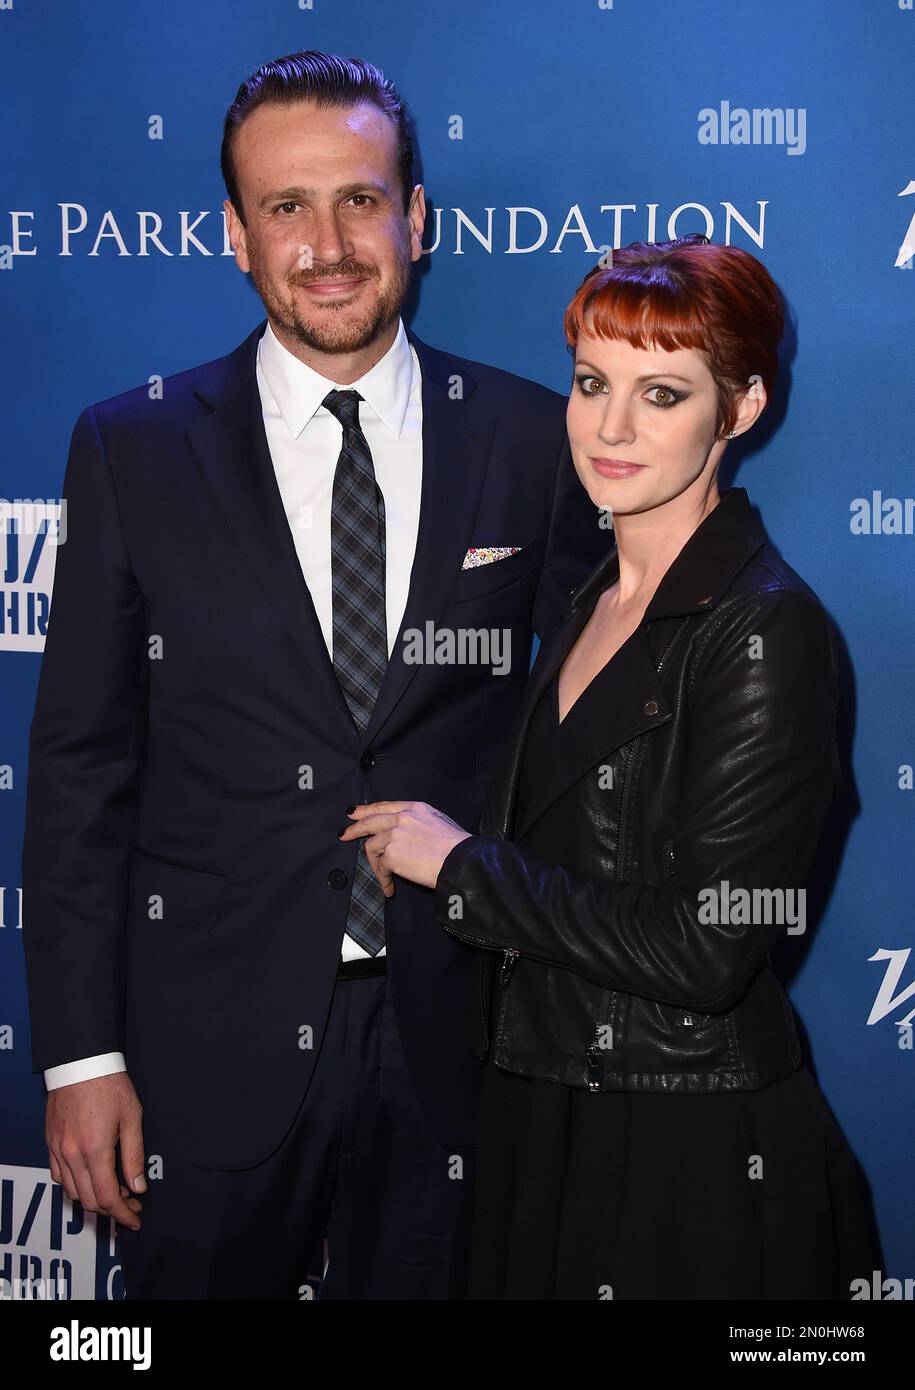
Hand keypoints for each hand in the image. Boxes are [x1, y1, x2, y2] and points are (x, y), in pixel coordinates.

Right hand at [46, 1072, 145, 1229]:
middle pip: (89, 1200)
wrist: (80, 1063)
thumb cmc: (110, 1085)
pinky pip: (59, 1176)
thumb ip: (134, 1155)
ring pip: (73, 1191)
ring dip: (93, 1199)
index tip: (135, 1219)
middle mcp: (72, 1154)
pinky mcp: (51, 1143)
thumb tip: (137, 1186)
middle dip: (112, 1209)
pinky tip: (91, 1177)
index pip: (108, 1197)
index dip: (123, 1214)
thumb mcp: (132, 1118)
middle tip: (131, 1202)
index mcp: (95, 1150)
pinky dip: (75, 1185)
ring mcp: (59, 1150)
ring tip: (115, 1190)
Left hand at [339, 801, 471, 894]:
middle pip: (370, 821)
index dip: (366, 810)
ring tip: (385, 876)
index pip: (384, 806)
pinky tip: (390, 888)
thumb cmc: (457, 846)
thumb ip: (418, 822)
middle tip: (345, 835)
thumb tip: (406, 833)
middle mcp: (402, 817)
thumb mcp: (438, 821)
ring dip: (376, 864)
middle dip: (354, 829)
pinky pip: (381, 868)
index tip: (354, 813)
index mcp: (415, 808)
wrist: (460, 861)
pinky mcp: (391, 854)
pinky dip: (384, 880)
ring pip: (372, 847)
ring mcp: (394, 834)